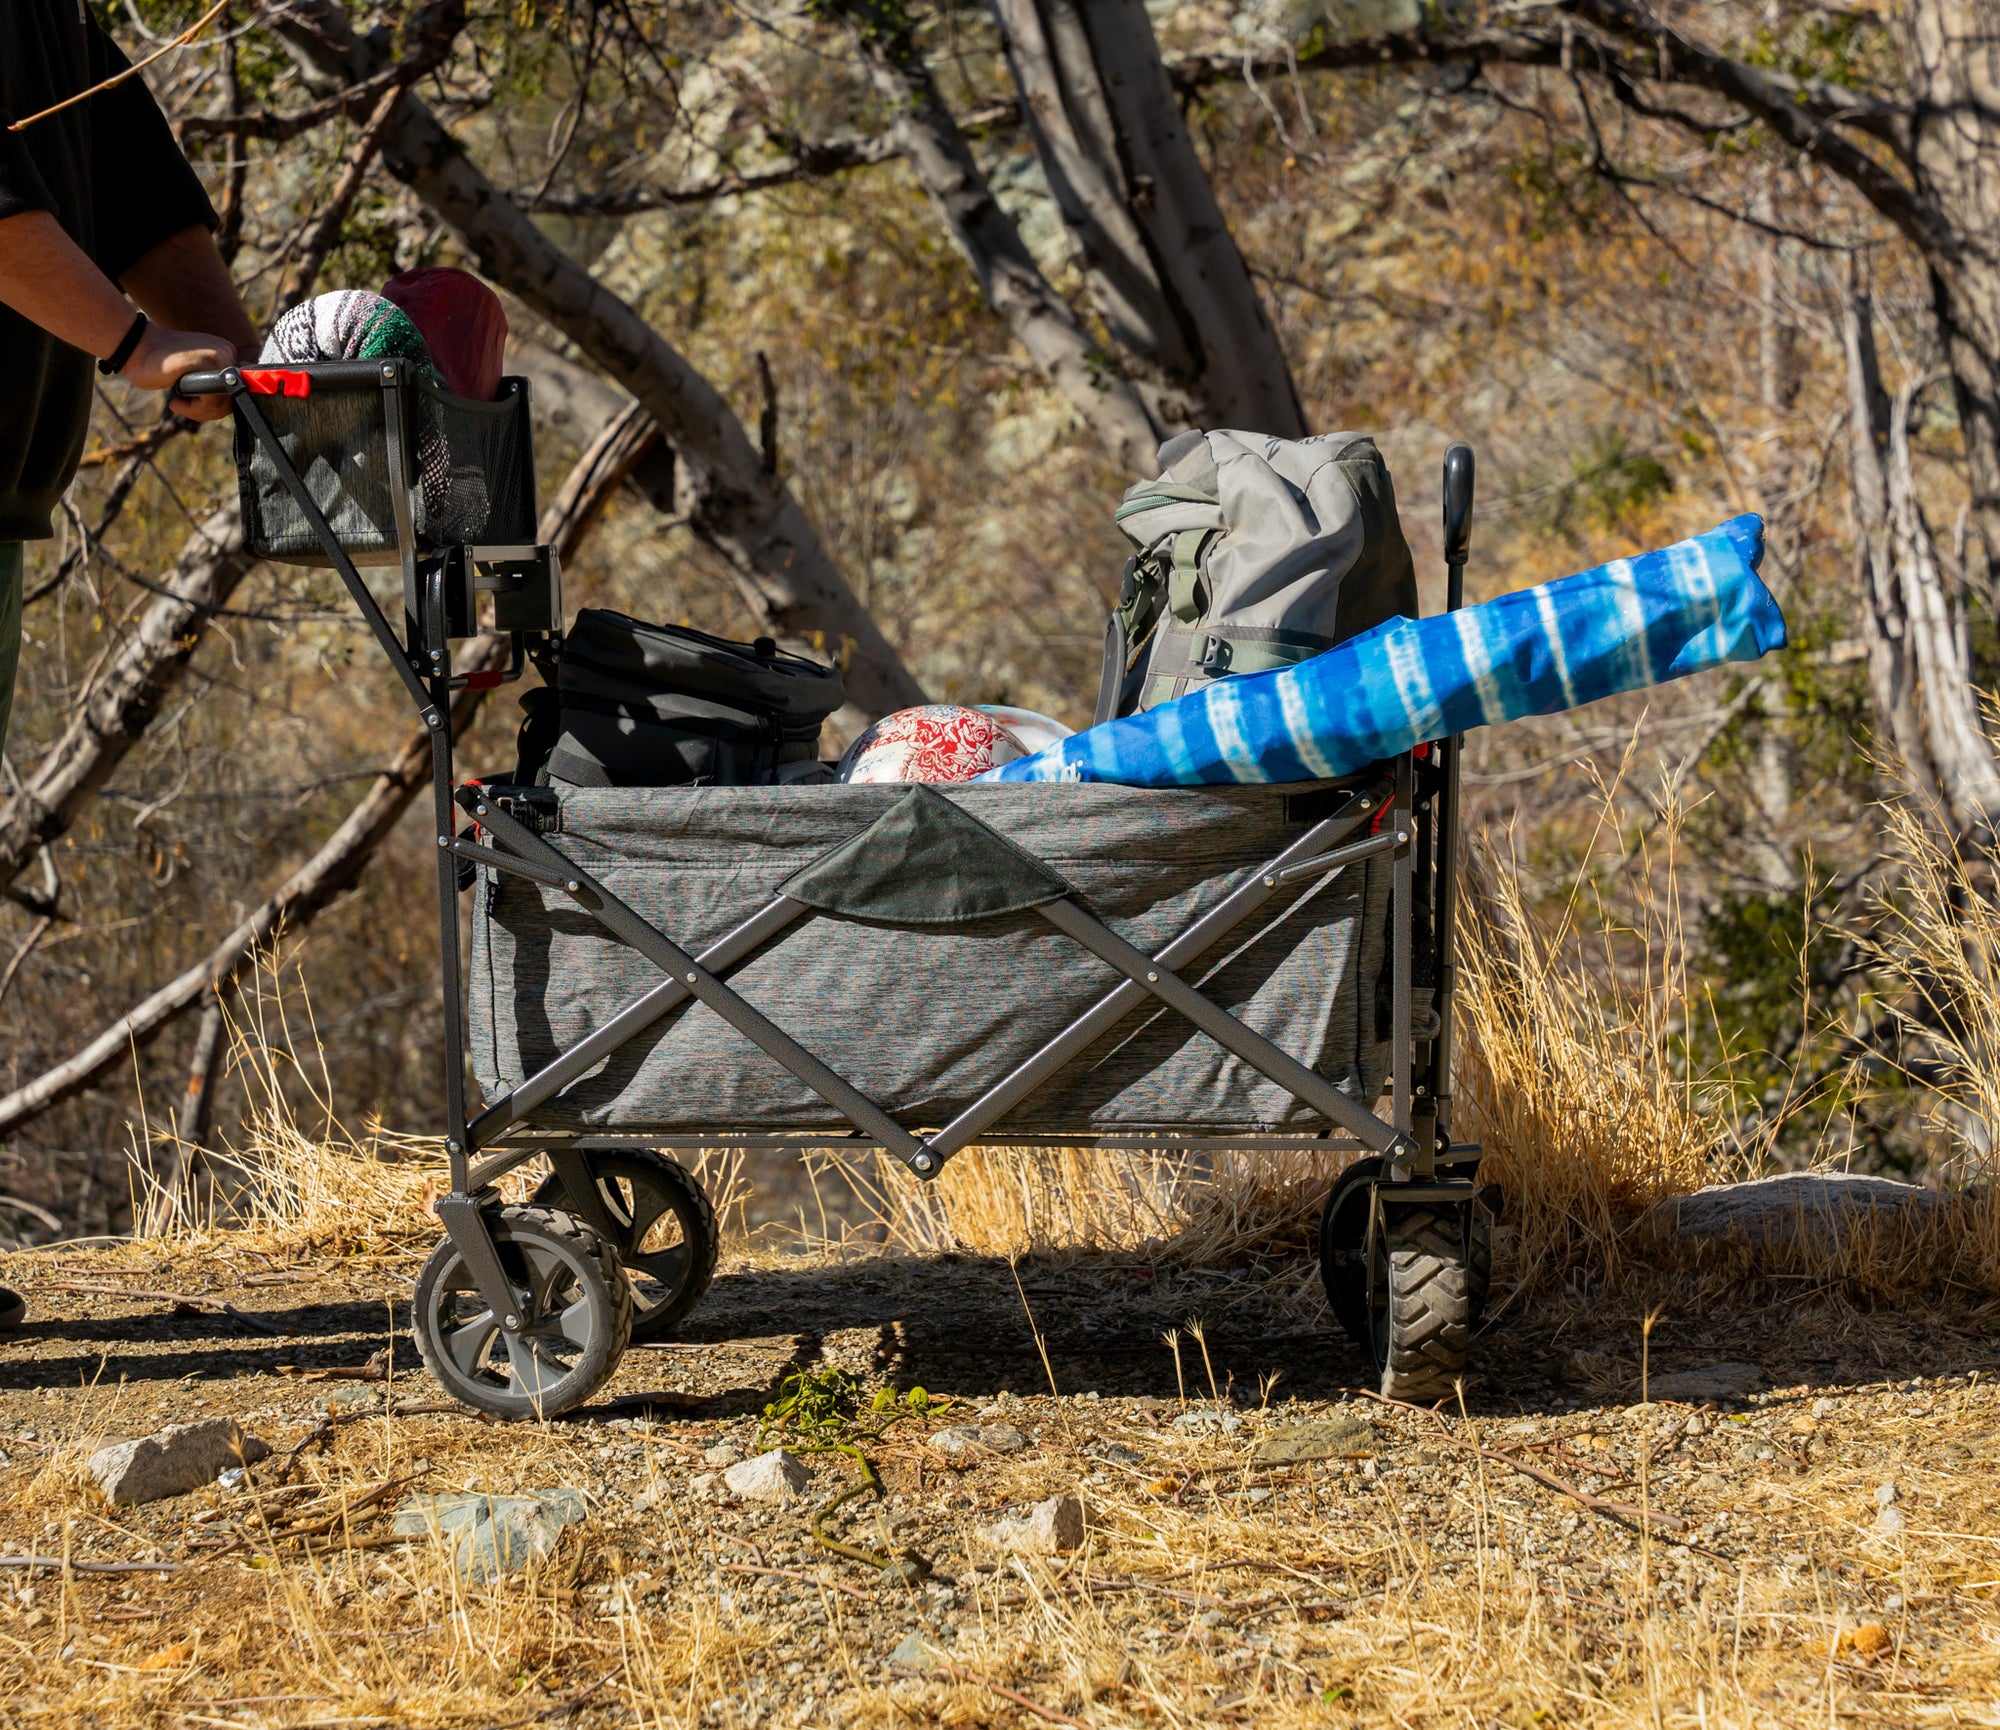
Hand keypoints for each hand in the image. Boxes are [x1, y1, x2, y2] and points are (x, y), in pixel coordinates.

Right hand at [119, 322, 238, 420]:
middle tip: (182, 406)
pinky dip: (194, 408)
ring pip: (224, 402)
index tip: (194, 405)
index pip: (237, 393)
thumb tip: (229, 407)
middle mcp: (228, 352)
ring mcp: (220, 356)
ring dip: (199, 412)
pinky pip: (212, 399)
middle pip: (234, 400)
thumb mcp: (195, 379)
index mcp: (226, 354)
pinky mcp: (209, 361)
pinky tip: (176, 401)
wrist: (133, 347)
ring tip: (178, 402)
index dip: (216, 407)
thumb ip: (214, 388)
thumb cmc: (159, 367)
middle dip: (208, 412)